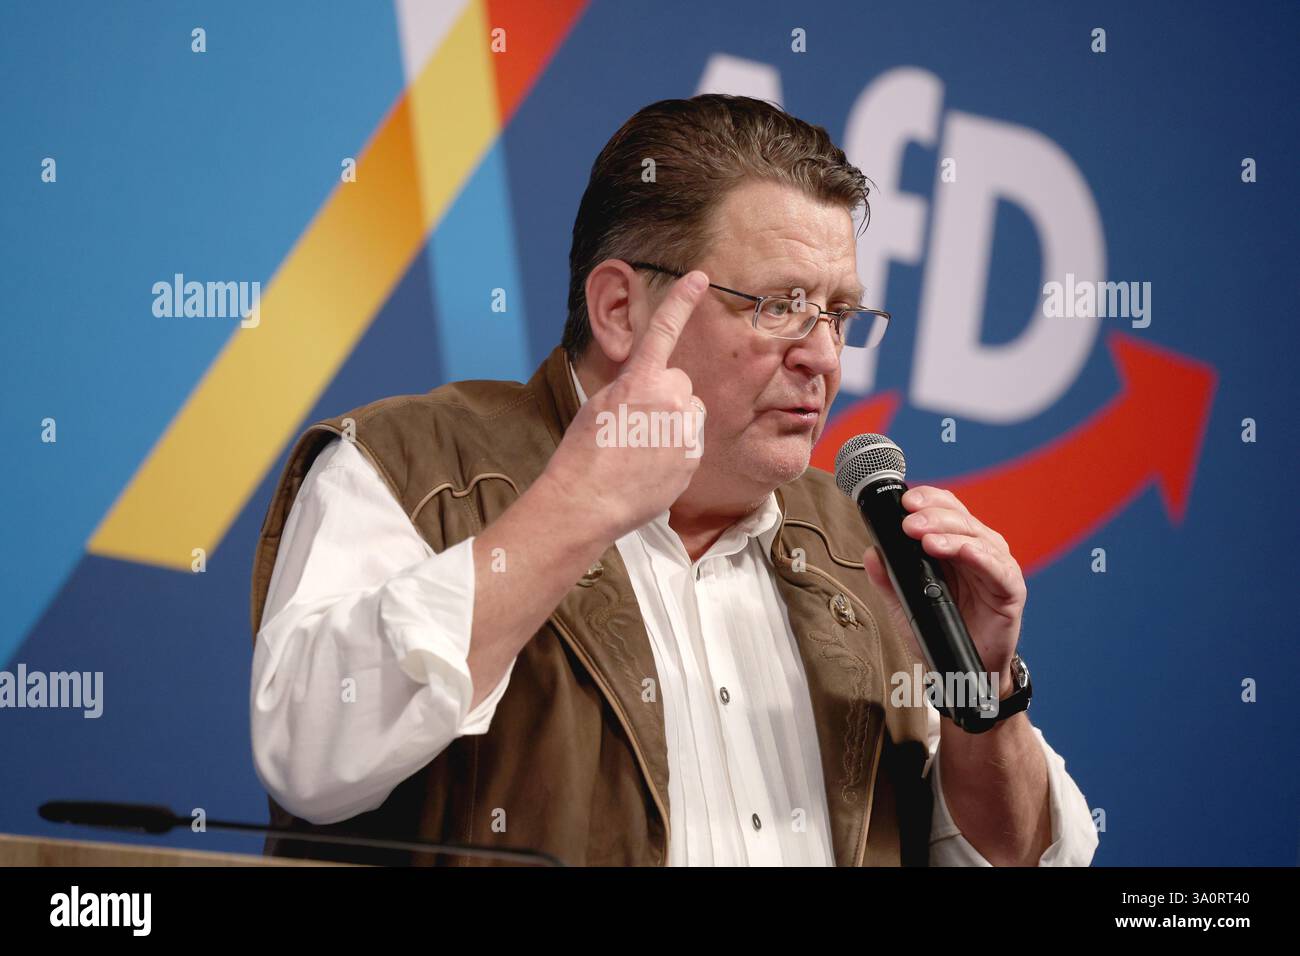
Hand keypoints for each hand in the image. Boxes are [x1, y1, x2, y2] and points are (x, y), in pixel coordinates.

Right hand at [543, 270, 709, 541]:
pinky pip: (689, 442)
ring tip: (642, 448)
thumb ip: (631, 386)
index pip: (663, 330)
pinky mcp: (693, 457)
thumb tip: (648, 388)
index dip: (681, 301)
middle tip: (635, 424)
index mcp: (640, 379)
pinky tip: (649, 467)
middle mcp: (669, 398)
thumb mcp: (601, 404)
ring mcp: (685, 429)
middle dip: (664, 396)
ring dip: (672, 423)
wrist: (588, 501)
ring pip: (688, 413)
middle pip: (679, 383)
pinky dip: (675, 450)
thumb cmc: (584, 453)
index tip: (699, 276)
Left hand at [861, 485, 1026, 697]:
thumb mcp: (906, 604)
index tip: (904, 501)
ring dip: (950, 534)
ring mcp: (996, 567)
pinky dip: (980, 556)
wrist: (963, 669)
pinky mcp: (1011, 589)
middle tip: (908, 522)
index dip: (927, 499)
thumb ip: (889, 578)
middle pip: (959, 518)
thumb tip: (871, 552)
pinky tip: (964, 551)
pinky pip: (998, 568)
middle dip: (932, 516)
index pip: (945, 509)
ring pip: (977, 538)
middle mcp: (979, 549)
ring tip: (926, 538)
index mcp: (955, 544)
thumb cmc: (940, 630)